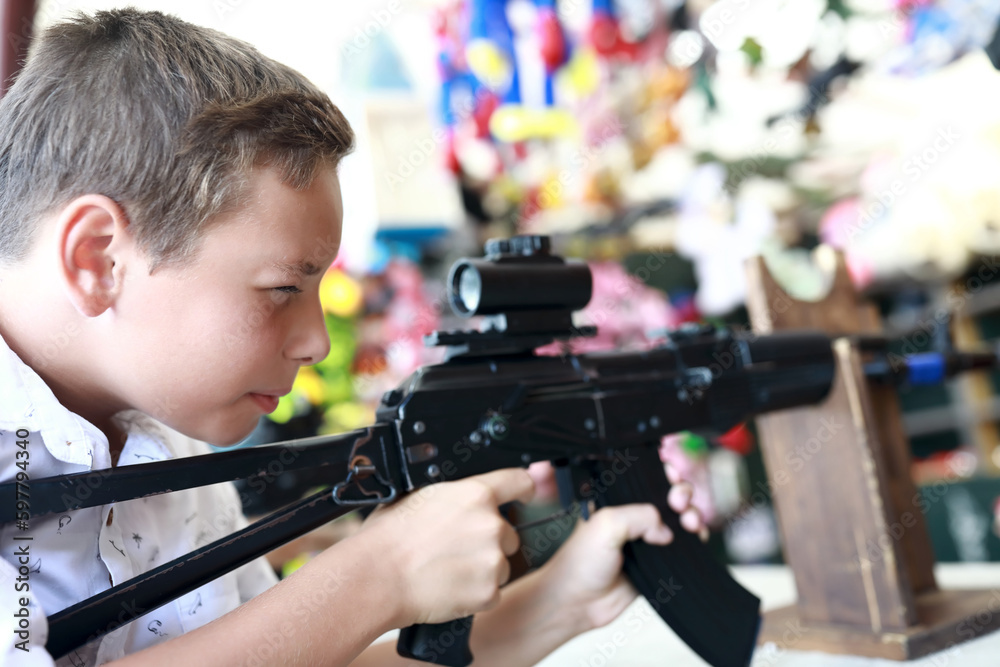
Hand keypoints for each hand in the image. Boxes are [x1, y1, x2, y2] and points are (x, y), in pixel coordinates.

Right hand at [358, 468, 534, 626]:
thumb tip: (463, 496)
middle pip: (508, 534)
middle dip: (489, 542)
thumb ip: (454, 494)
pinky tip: (448, 588)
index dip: (524, 489)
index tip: (526, 495)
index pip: (519, 482)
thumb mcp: (420, 495)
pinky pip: (490, 593)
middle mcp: (491, 525)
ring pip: (500, 565)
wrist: (377, 578)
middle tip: (456, 550)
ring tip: (446, 571)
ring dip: (482, 570)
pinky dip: (474, 594)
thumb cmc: (388, 537)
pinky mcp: (488, 592)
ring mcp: (492, 560)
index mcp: (475, 494)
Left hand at [539, 464, 705, 631]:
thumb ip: (640, 517)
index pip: (646, 479)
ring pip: (680, 520)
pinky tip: (696, 538)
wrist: (579, 603)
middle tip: (679, 504)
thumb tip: (667, 529)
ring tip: (689, 523)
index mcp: (617, 500)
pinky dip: (695, 540)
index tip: (672, 478)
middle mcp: (634, 517)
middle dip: (681, 494)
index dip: (664, 475)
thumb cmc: (581, 561)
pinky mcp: (658, 562)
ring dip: (691, 516)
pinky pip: (684, 546)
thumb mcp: (606, 524)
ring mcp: (647, 539)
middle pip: (668, 496)